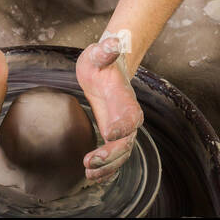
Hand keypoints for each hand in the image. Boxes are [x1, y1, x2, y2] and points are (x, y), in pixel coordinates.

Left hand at [75, 34, 143, 183]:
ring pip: (121, 154)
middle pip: (126, 142)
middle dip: (111, 155)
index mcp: (125, 98)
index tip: (109, 134)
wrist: (106, 67)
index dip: (123, 126)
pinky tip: (92, 177)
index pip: (130, 116)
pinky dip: (106, 170)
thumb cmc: (103, 59)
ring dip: (107, 167)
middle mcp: (127, 116)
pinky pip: (113, 157)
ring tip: (89, 173)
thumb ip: (106, 50)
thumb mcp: (100, 53)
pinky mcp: (111, 134)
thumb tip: (113, 42)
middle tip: (90, 161)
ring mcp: (120, 127)